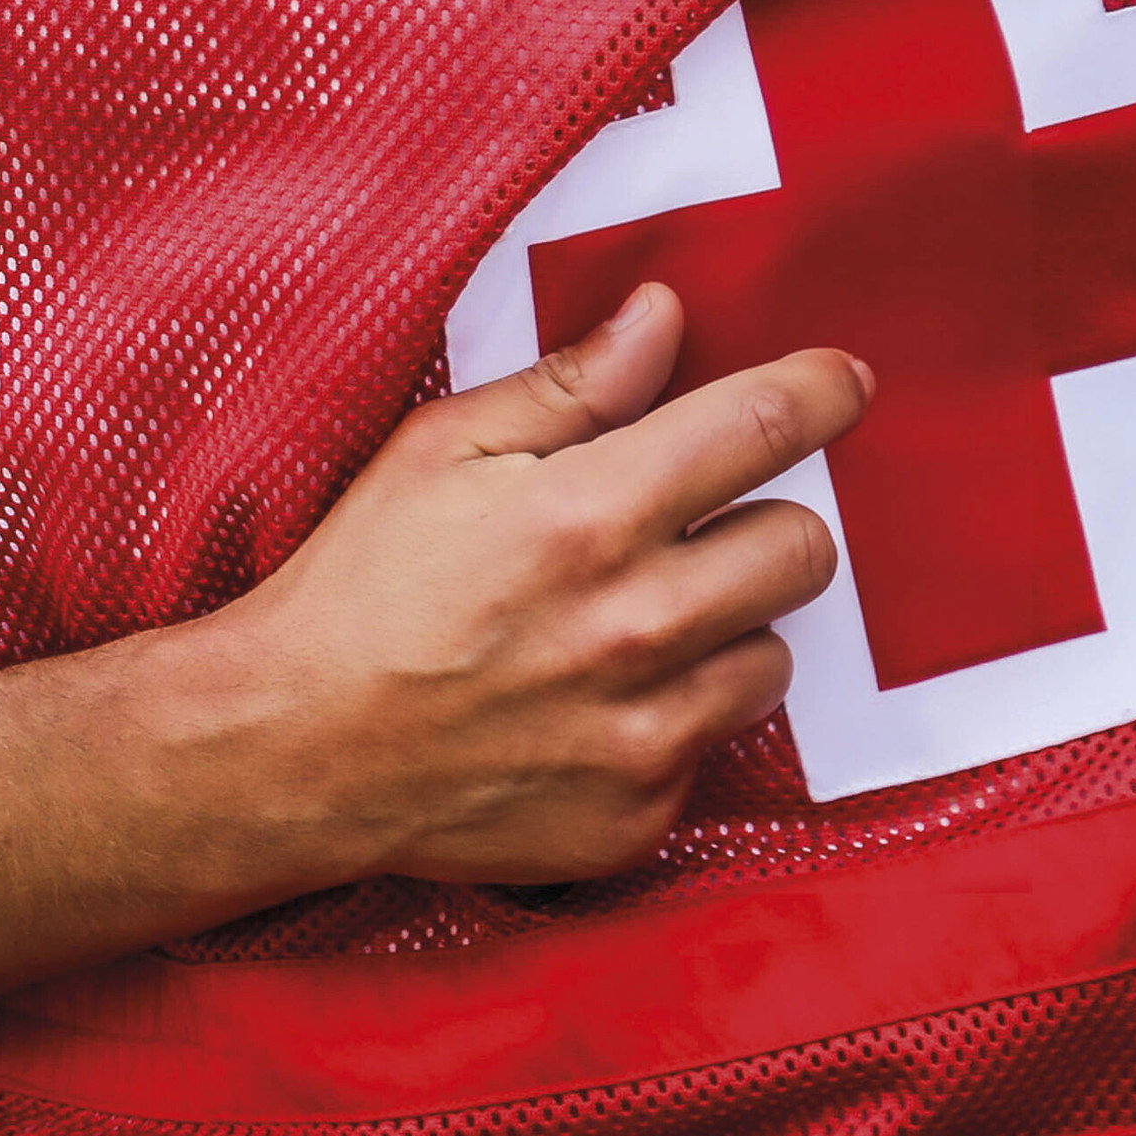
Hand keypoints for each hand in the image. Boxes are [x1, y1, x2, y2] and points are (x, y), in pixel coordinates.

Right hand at [217, 285, 859, 888]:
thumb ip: (571, 385)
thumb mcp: (443, 449)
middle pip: (803, 551)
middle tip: (695, 527)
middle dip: (763, 522)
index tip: (842, 384)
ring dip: (723, 630)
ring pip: (772, 658)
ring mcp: (643, 736)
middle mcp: (637, 628)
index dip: (819, 394)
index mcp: (593, 515)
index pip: (762, 431)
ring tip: (631, 625)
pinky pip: (710, 750)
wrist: (293, 749)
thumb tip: (665, 316)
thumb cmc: (361, 583)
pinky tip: (590, 706)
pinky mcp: (636, 818)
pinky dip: (671, 720)